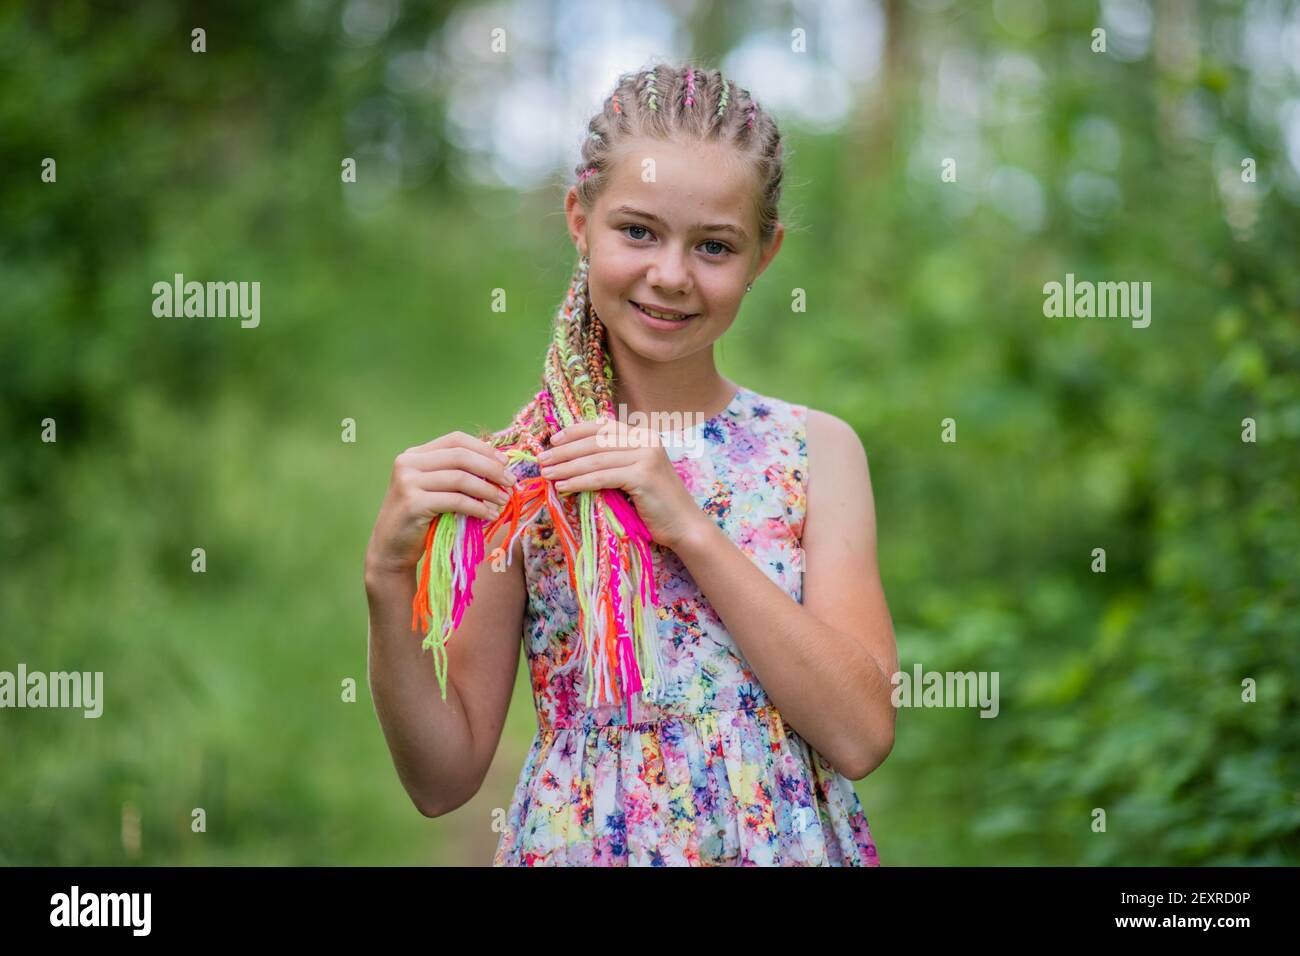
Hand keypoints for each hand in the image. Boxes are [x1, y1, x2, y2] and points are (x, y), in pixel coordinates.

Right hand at [365, 431, 513, 579]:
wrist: (392, 549)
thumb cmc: (421, 519)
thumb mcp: (436, 490)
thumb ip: (457, 474)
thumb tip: (499, 465)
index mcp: (414, 454)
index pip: (455, 440)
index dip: (483, 448)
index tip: (506, 462)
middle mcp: (407, 463)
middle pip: (460, 456)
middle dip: (491, 468)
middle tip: (511, 482)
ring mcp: (407, 482)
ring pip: (460, 478)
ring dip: (488, 490)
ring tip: (504, 500)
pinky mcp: (412, 503)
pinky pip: (455, 501)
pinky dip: (477, 507)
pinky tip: (489, 515)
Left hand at [536, 419, 709, 550]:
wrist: (684, 526)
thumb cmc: (655, 505)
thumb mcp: (632, 476)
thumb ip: (611, 463)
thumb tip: (571, 460)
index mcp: (643, 436)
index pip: (603, 426)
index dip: (575, 431)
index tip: (553, 441)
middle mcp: (646, 440)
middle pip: (596, 441)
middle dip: (565, 451)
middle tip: (542, 460)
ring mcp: (647, 456)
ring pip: (596, 459)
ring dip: (567, 467)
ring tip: (547, 474)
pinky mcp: (644, 476)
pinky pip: (603, 477)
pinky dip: (580, 482)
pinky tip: (563, 487)